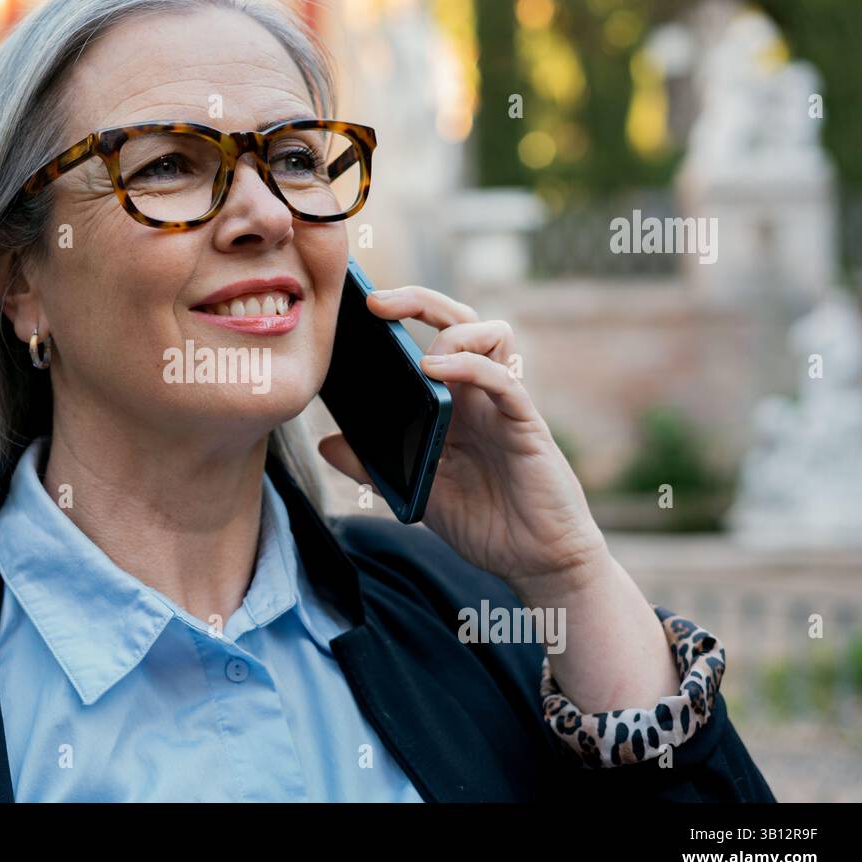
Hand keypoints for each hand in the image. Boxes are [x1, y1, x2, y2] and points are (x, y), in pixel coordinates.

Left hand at [317, 285, 610, 599]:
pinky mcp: (525, 424)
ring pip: (491, 334)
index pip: (432, 338)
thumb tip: (326, 445)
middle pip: (460, 321)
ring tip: (417, 356)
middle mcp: (479, 394)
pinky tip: (436, 371)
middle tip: (376, 302)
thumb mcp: (417, 492)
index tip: (358, 310)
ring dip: (452, 331)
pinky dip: (470, 367)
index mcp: (453, 402)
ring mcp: (503, 405)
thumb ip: (376, 467)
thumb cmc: (484, 522)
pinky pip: (503, 380)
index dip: (403, 316)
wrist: (536, 561)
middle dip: (419, 300)